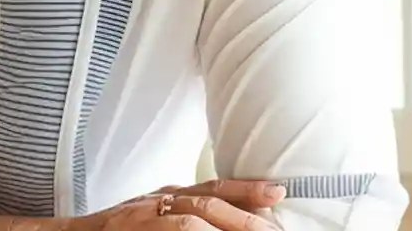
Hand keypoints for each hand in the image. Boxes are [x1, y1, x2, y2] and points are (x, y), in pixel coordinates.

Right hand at [51, 180, 283, 230]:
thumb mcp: (153, 218)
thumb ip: (183, 217)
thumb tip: (224, 221)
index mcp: (168, 195)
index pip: (213, 186)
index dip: (247, 188)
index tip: (278, 192)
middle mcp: (160, 198)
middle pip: (211, 196)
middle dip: (248, 208)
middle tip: (276, 222)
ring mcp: (145, 212)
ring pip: (197, 210)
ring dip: (231, 221)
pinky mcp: (134, 225)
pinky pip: (174, 226)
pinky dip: (196, 230)